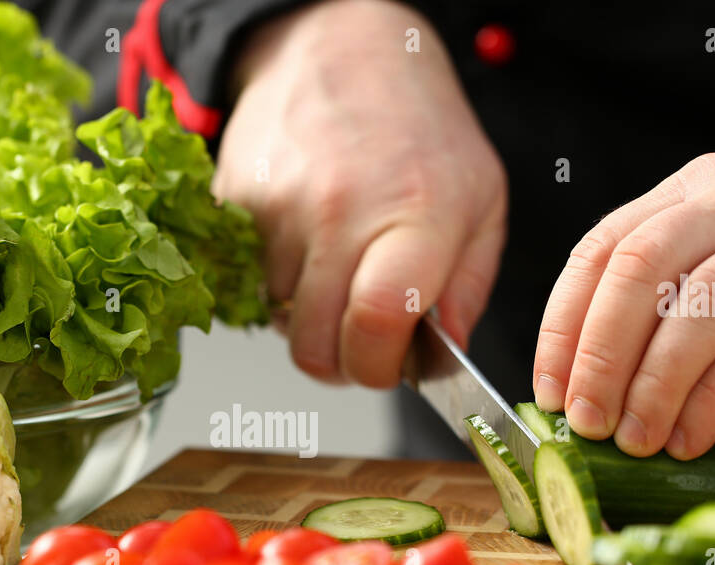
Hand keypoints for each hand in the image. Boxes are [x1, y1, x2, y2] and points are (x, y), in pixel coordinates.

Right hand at [214, 0, 505, 386]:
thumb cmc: (418, 126)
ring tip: (336, 263)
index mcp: (415, 215)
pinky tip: (304, 237)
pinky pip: (247, 279)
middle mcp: (339, 211)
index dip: (377, 369)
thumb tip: (443, 356)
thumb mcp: (481, 198)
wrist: (337, 45)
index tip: (388, 364)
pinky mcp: (234, 201)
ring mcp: (277, 206)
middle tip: (360, 336)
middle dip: (338, 361)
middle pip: (314, 346)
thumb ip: (469, 287)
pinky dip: (273, 277)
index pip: (374, 329)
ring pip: (278, 317)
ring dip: (305, 312)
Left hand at [532, 153, 714, 457]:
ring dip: (650, 387)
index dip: (562, 324)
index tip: (548, 388)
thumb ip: (660, 315)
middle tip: (584, 422)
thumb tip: (582, 393)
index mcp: (698, 191)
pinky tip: (689, 440)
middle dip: (597, 356)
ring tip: (633, 441)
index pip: (602, 248)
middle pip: (638, 270)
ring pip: (695, 310)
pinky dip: (710, 404)